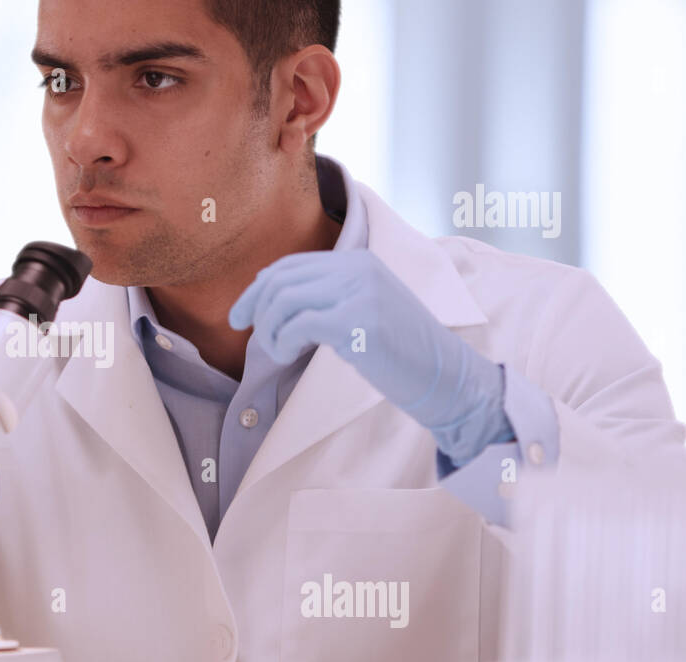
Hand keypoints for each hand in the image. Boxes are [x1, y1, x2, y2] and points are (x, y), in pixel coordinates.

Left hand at [229, 248, 512, 465]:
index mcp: (358, 261)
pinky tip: (287, 357)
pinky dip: (283, 342)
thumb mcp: (362, 309)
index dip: (256, 289)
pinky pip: (299, 325)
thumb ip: (324, 295)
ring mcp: (361, 293)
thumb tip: (267, 290)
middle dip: (254, 308)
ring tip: (278, 353)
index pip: (290, 265)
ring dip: (270, 331)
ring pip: (285, 301)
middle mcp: (359, 269)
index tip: (240, 317)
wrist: (445, 376)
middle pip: (281, 280)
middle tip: (250, 337)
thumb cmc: (399, 351)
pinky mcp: (360, 322)